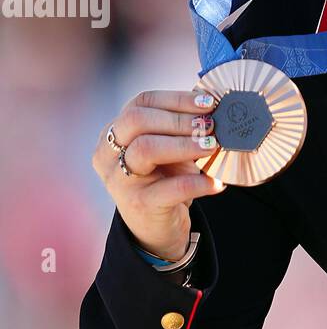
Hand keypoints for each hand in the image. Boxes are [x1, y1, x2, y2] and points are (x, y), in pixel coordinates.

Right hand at [94, 89, 224, 261]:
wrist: (156, 229)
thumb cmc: (163, 181)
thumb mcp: (167, 151)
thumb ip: (181, 129)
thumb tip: (213, 108)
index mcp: (113, 133)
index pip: (141, 103)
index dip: (176, 99)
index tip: (208, 102)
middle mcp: (108, 154)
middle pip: (137, 120)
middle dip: (179, 119)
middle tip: (210, 125)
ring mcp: (119, 180)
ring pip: (146, 149)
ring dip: (185, 145)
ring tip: (212, 147)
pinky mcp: (138, 204)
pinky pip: (170, 188)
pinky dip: (197, 182)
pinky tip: (215, 182)